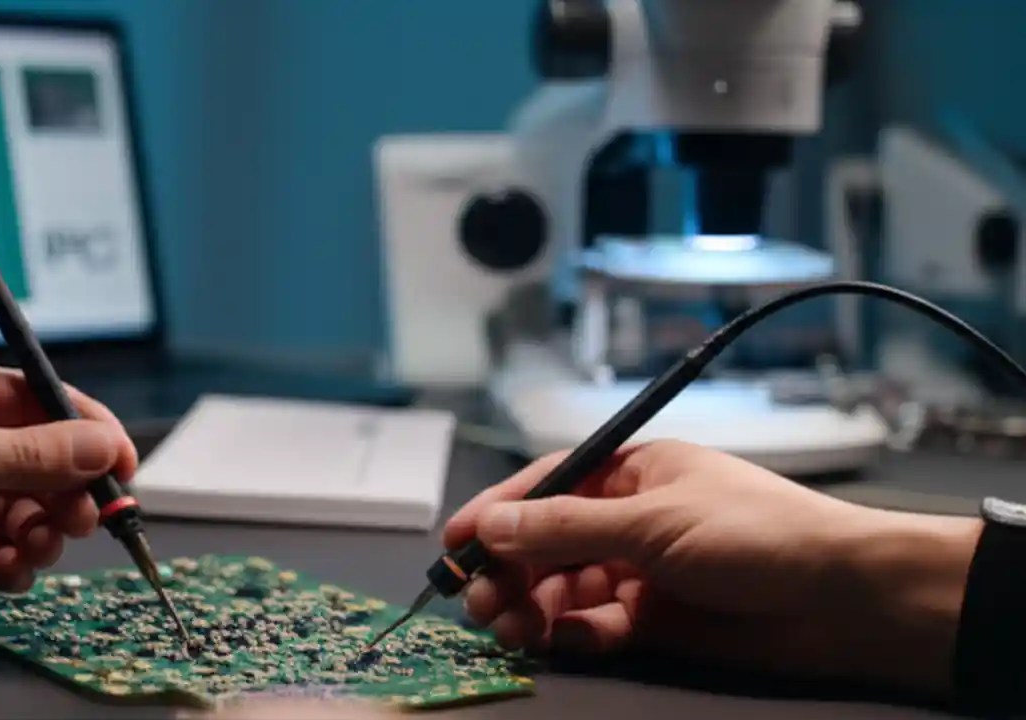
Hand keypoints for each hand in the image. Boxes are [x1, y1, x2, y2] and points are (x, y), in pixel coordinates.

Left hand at [0, 362, 136, 646]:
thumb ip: (34, 455)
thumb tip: (105, 442)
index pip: (37, 405)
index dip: (85, 430)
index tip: (124, 463)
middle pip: (38, 466)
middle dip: (68, 491)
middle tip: (87, 516)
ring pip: (22, 518)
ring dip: (43, 532)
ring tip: (40, 544)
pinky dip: (12, 568)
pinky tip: (9, 572)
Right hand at [445, 440, 982, 696]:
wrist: (842, 599)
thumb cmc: (752, 533)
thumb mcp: (651, 522)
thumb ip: (565, 528)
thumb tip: (488, 524)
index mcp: (632, 473)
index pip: (547, 485)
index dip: (498, 512)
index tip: (454, 541)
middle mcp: (630, 519)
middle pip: (548, 541)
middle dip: (510, 567)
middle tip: (479, 598)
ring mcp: (640, 572)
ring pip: (565, 587)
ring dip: (533, 605)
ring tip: (509, 625)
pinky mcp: (653, 622)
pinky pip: (594, 626)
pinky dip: (573, 634)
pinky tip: (561, 639)